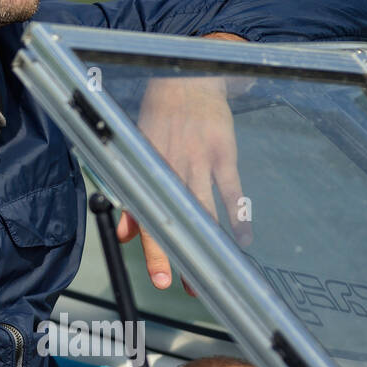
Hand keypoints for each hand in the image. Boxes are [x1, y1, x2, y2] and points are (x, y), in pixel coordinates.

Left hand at [117, 36, 253, 292]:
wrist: (187, 79)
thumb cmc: (157, 120)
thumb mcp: (135, 151)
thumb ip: (129, 196)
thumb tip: (124, 236)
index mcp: (144, 168)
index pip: (146, 214)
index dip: (152, 247)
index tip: (159, 278)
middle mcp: (170, 165)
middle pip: (175, 217)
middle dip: (179, 253)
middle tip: (184, 286)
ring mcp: (199, 159)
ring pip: (204, 209)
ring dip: (209, 243)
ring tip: (212, 273)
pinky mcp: (223, 153)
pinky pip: (233, 190)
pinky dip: (239, 216)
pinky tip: (242, 239)